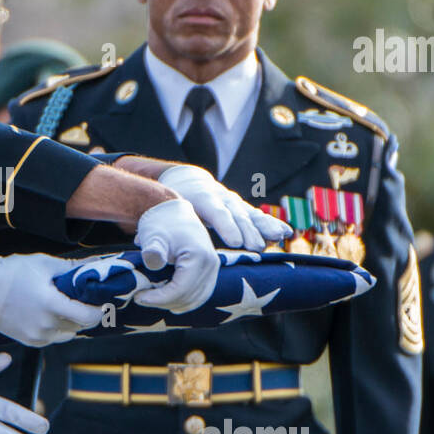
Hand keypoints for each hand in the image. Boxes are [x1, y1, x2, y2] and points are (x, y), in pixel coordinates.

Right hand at [0, 253, 103, 345]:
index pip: (89, 316)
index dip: (99, 310)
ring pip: (68, 334)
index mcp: (52, 305)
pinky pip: (53, 338)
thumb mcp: (44, 264)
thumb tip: (97, 265)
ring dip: (72, 322)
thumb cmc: (11, 274)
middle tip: (83, 300)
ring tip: (65, 306)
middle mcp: (46, 325)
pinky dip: (57, 328)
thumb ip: (73, 268)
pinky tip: (50, 314)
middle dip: (86, 314)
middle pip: (80, 326)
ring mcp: (38, 336)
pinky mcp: (30, 341)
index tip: (102, 302)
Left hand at [132, 198, 219, 312]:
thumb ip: (153, 250)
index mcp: (199, 256)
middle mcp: (211, 263)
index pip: (180, 290)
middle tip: (141, 298)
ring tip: (153, 298)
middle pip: (189, 297)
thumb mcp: (153, 235)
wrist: (171, 211)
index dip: (159, 298)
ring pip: (196, 299)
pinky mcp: (210, 271)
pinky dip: (184, 300)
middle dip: (164, 302)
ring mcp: (213, 268)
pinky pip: (200, 294)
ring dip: (173, 303)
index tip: (139, 297)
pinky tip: (167, 300)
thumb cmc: (160, 223)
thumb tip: (154, 261)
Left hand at [158, 164, 291, 249]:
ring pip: (251, 214)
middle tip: (257, 247)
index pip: (214, 212)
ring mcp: (234, 203)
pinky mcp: (242, 210)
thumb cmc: (172, 205)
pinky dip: (272, 224)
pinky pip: (259, 217)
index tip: (235, 242)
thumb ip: (158, 232)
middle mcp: (221, 198)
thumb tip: (147, 251)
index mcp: (200, 198)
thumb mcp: (164, 213)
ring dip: (265, 227)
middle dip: (248, 231)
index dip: (225, 226)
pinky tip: (286, 234)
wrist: (188, 182)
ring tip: (278, 239)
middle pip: (236, 214)